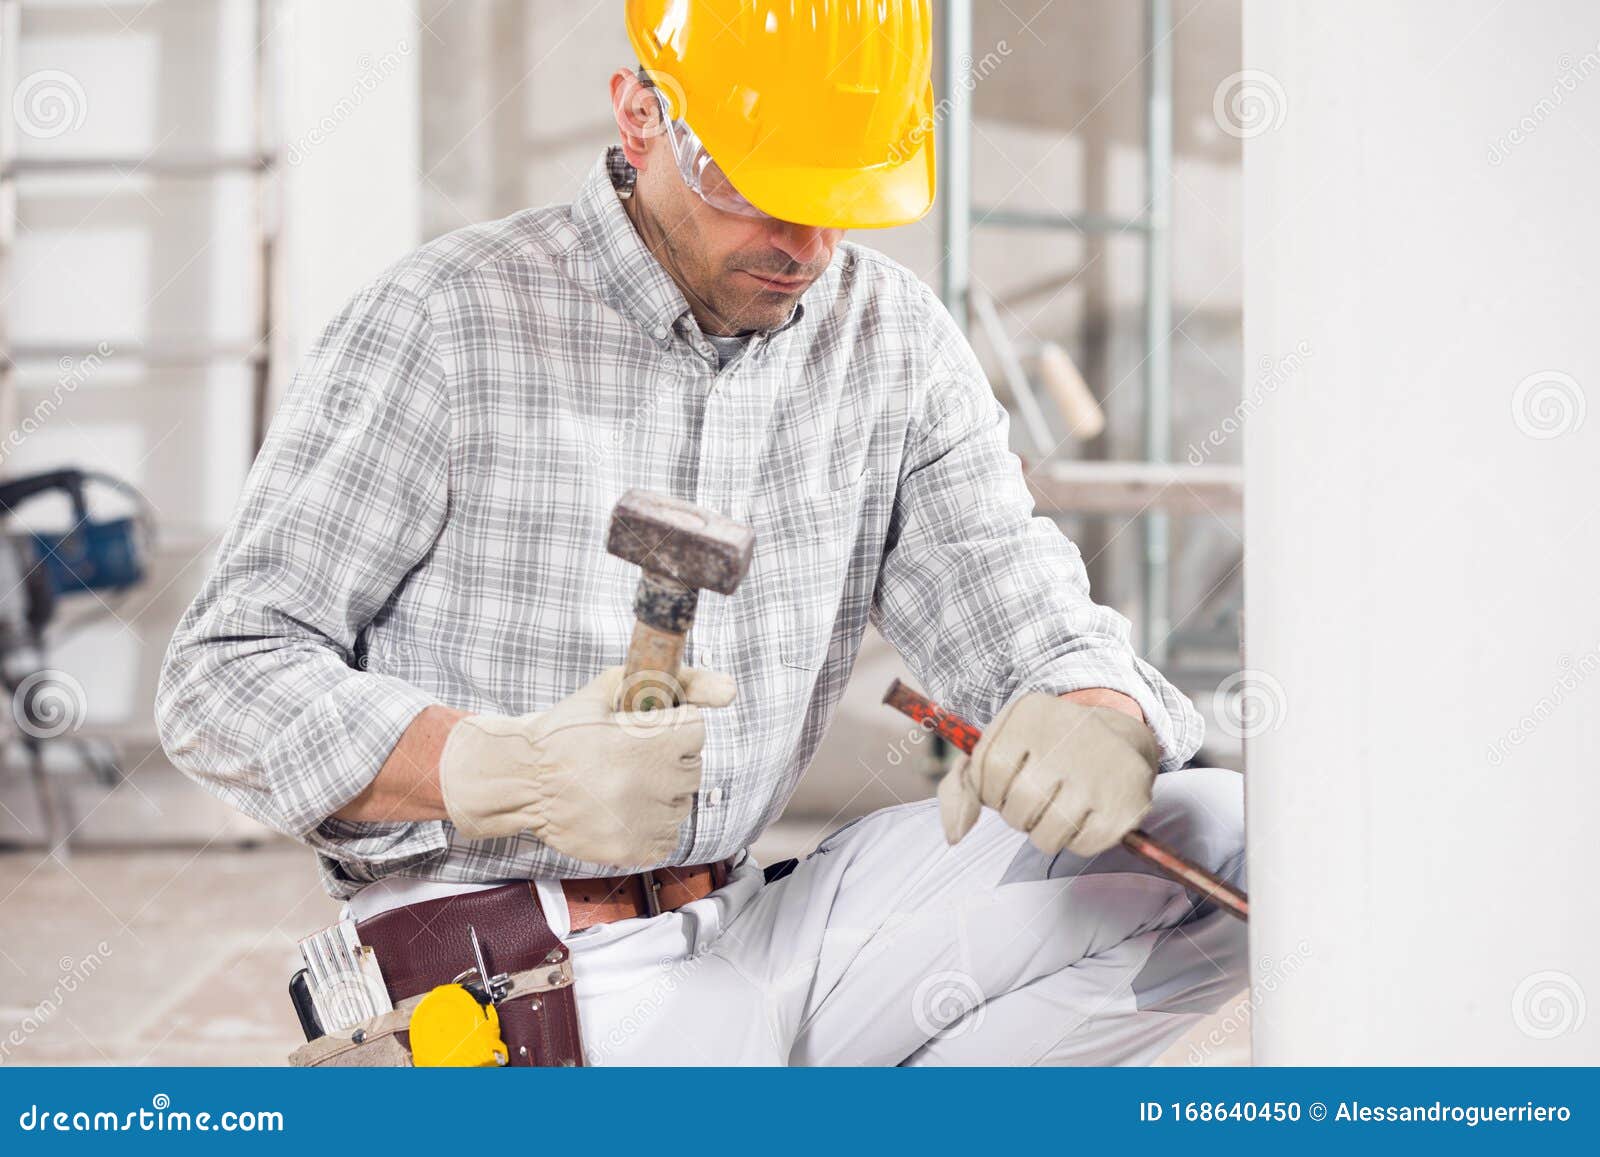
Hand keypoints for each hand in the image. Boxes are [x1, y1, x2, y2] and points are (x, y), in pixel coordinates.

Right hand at [438, 665, 734, 866]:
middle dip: (668, 759)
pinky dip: (651, 826)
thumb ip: (674, 680)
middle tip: (631, 758)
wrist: (521, 780)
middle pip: (691, 768)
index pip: (695, 731)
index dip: (672, 727)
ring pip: (680, 805)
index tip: (647, 730)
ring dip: (660, 794)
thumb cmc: (564, 731)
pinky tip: (622, 810)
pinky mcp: (632, 849)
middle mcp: (651, 783)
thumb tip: (731, 690)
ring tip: (621, 786)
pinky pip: (666, 837)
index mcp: (648, 741)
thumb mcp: (609, 688)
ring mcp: (643, 820)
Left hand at [937, 692, 1158, 855]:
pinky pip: (1081, 847)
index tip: (1009, 780)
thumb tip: (954, 835)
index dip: (992, 789)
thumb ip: (962, 785)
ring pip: (1046, 835)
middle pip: (1016, 807)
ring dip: (1045, 831)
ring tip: (1059, 806)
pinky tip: (1085, 814)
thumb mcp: (1000, 746)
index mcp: (1031, 713)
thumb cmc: (1045, 749)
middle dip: (1018, 813)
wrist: (1118, 738)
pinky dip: (1077, 840)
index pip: (988, 770)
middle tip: (1037, 796)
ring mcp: (1101, 771)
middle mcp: (1069, 735)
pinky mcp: (1127, 804)